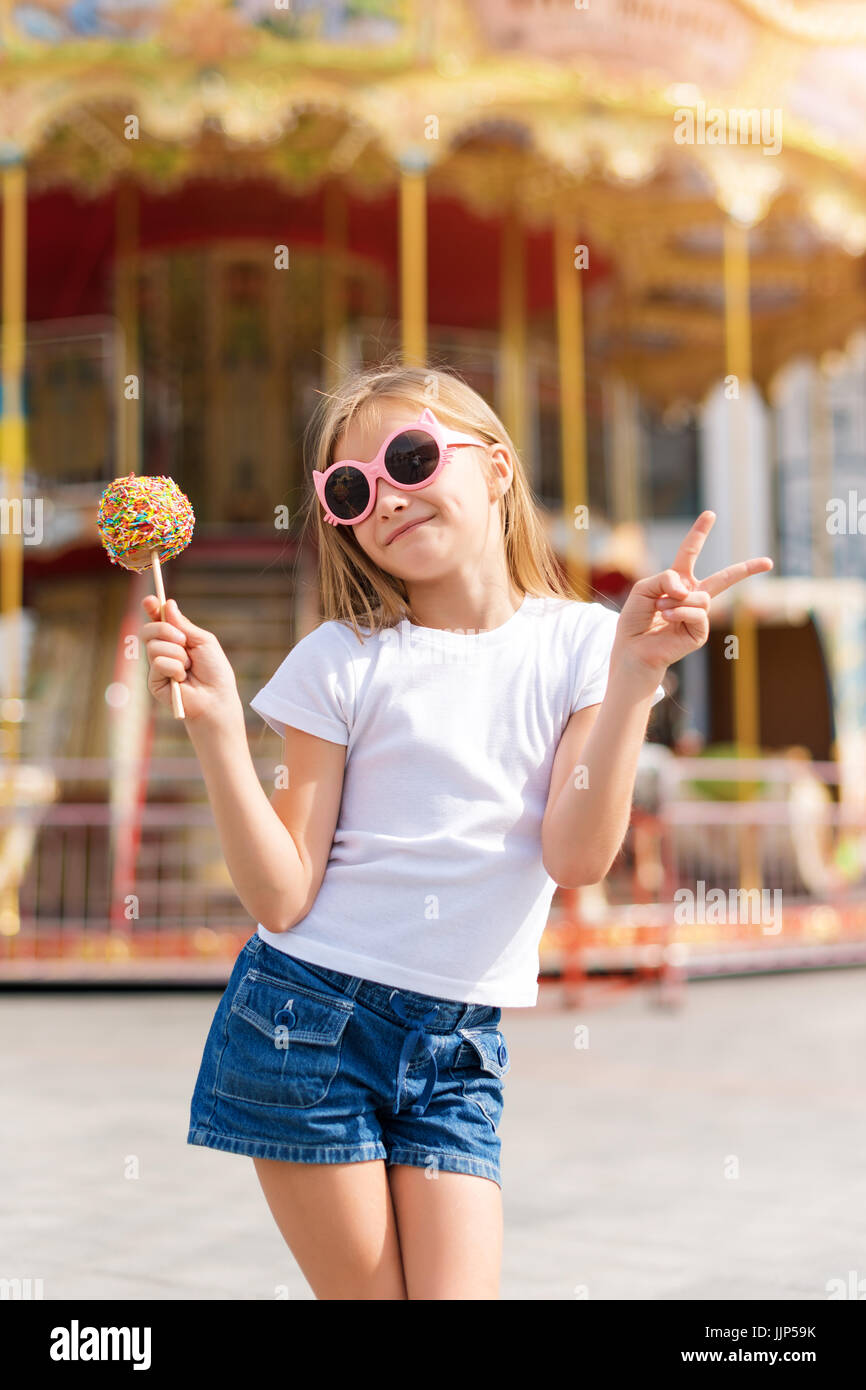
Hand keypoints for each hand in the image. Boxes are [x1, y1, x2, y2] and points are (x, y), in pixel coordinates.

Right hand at [141, 596, 241, 725]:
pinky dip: (174, 668)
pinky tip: (182, 679)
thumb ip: (184, 625)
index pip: (159, 620)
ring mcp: (157, 666)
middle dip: (164, 629)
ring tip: (189, 667)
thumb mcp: (203, 642)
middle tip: (182, 640)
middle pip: (149, 629)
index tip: (150, 600)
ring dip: (177, 654)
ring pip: (154, 646)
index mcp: (176, 639)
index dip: (152, 609)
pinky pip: (158, 662)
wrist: (216, 697)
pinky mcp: (153, 681)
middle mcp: (164, 650)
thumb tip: (168, 604)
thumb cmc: (214, 671)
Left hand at [612, 510, 773, 679]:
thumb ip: (665, 578)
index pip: (690, 553)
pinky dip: (679, 612)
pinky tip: (667, 619)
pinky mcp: (700, 632)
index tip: (710, 514)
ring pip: (701, 597)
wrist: (632, 648)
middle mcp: (692, 596)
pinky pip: (697, 612)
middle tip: (768, 562)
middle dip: (747, 569)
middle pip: (724, 579)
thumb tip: (687, 588)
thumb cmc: (635, 619)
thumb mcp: (644, 588)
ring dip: (675, 601)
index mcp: (678, 581)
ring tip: (660, 610)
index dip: (699, 533)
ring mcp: (698, 614)